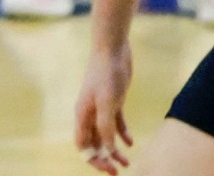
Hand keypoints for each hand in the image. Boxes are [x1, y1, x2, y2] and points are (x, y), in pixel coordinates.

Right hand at [75, 45, 135, 173]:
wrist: (112, 49)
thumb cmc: (106, 74)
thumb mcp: (107, 102)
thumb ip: (105, 125)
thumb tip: (108, 149)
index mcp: (82, 116)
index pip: (84, 147)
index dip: (94, 160)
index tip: (109, 168)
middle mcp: (90, 115)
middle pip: (94, 144)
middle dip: (105, 159)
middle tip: (119, 171)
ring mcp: (102, 108)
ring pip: (106, 136)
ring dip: (115, 150)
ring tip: (127, 162)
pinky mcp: (114, 101)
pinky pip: (116, 123)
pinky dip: (123, 134)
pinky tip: (131, 143)